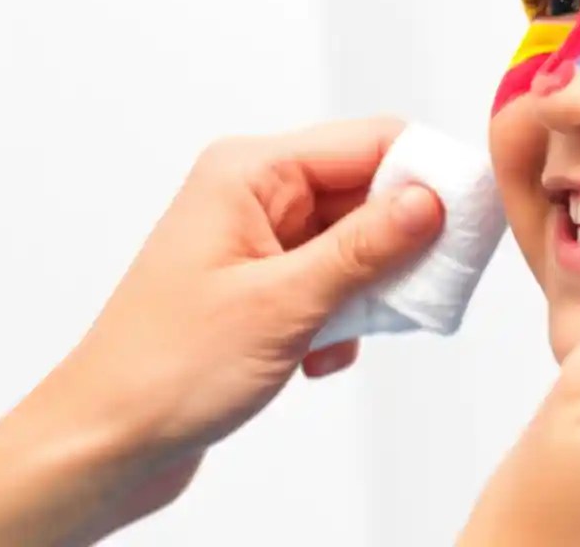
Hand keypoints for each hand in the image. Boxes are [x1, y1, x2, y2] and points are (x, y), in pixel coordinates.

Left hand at [0, 118, 441, 545]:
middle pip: (370, 190)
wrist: (108, 441)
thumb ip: (366, 248)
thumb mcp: (283, 304)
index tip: (471, 216)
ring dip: (372, 290)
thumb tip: (431, 201)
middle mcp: (257, 194)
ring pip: (360, 241)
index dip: (427, 172)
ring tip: (351, 331)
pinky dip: (346, 318)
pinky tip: (320, 354)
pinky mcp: (268, 283)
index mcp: (250, 172)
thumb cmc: (167, 368)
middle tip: (427, 286)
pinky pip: (339, 280)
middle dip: (404, 242)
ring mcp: (263, 240)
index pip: (370, 140)